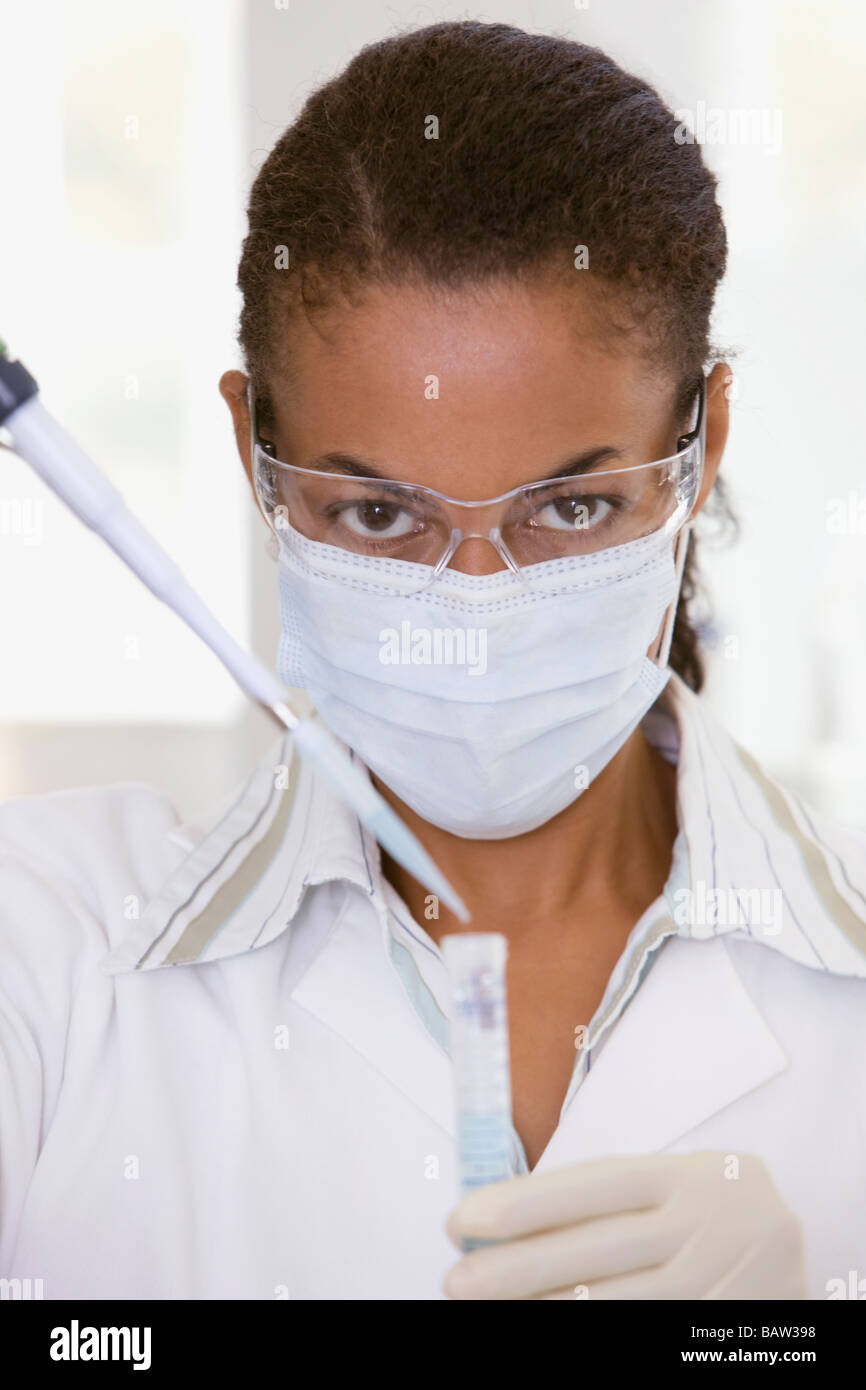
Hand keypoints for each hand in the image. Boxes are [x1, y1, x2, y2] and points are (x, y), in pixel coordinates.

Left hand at [444, 1151, 807, 1299]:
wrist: (792, 1248)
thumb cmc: (702, 1206)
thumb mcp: (667, 1182)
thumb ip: (599, 1197)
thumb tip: (500, 1219)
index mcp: (680, 1177)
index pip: (591, 1187)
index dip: (525, 1204)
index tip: (465, 1219)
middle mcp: (699, 1227)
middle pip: (594, 1252)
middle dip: (517, 1269)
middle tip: (458, 1281)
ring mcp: (713, 1281)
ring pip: (615, 1304)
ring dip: (543, 1310)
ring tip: (489, 1308)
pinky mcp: (716, 1329)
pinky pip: (644, 1333)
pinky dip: (590, 1333)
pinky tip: (545, 1329)